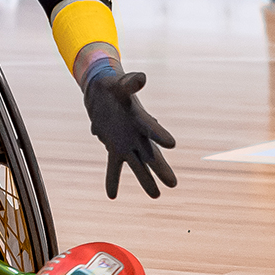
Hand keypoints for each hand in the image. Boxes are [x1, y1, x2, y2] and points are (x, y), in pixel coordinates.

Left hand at [81, 63, 177, 199]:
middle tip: (172, 184)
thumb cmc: (114, 86)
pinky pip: (114, 167)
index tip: (172, 144)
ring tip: (156, 196)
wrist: (102, 93)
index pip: (151, 128)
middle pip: (151, 155)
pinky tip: (112, 196)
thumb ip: (130, 83)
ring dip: (146, 181)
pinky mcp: (113, 148)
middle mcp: (138, 135)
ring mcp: (127, 144)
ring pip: (138, 166)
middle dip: (160, 169)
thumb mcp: (120, 84)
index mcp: (141, 119)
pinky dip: (112, 180)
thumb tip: (141, 78)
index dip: (160, 135)